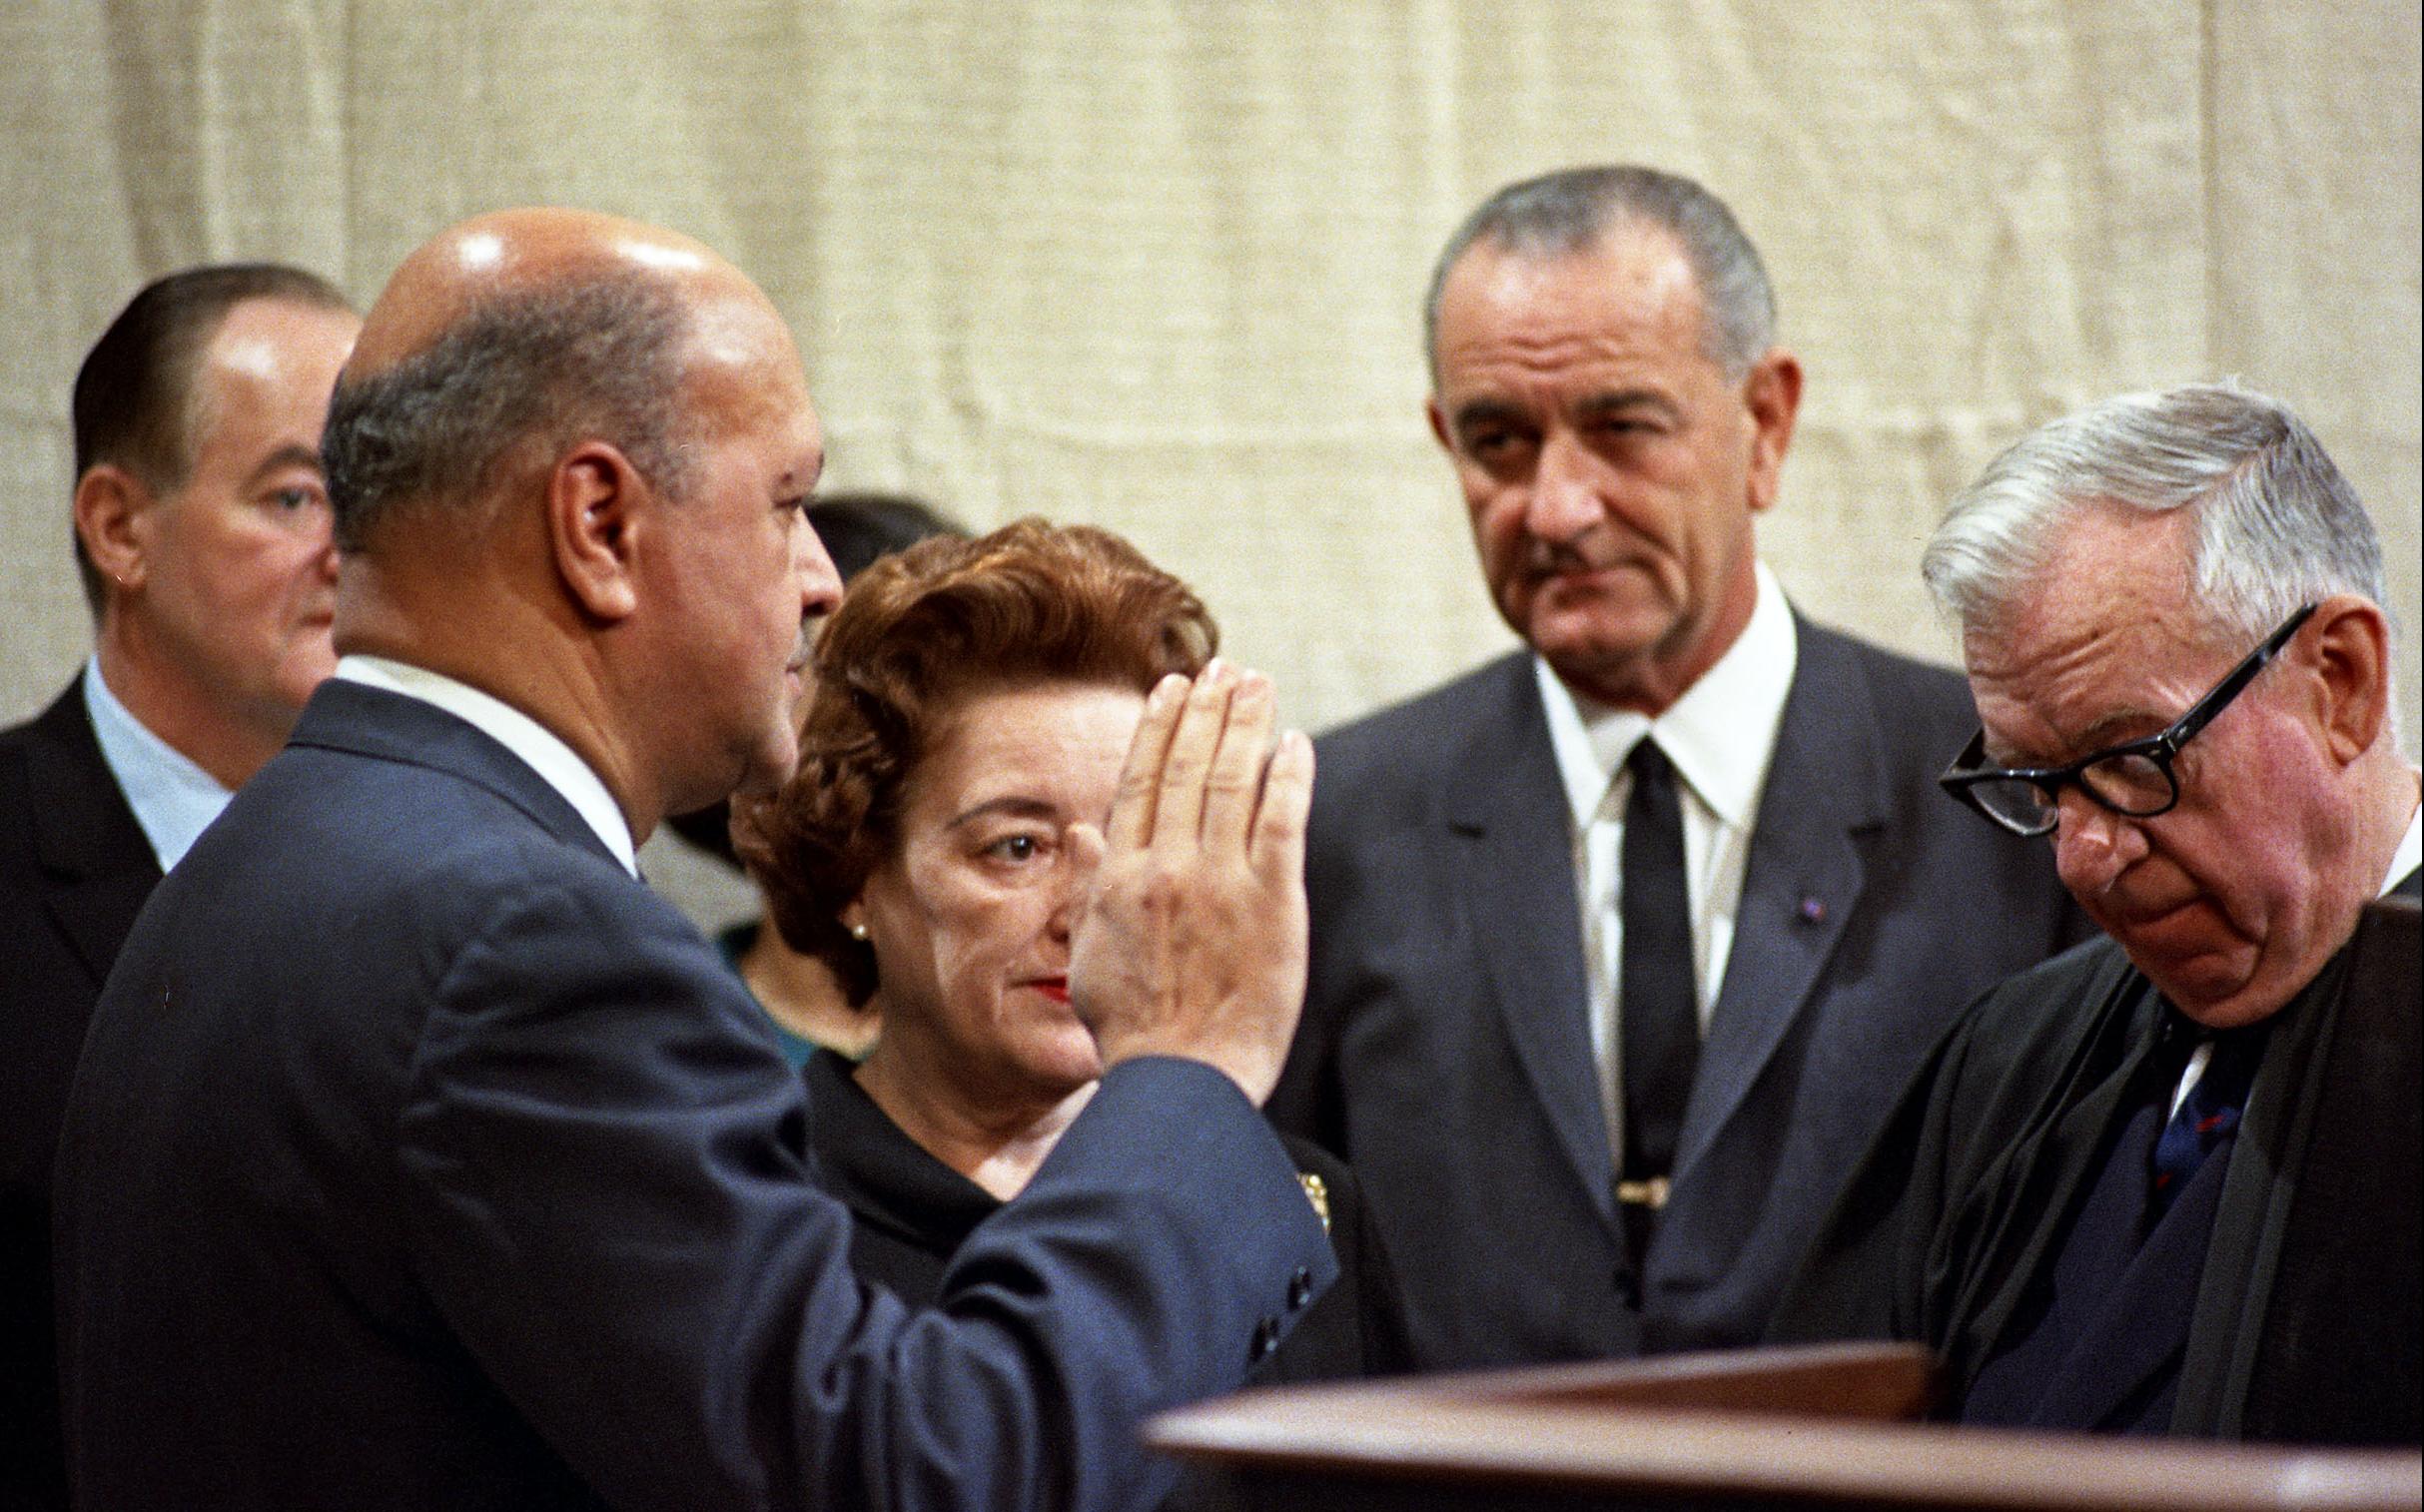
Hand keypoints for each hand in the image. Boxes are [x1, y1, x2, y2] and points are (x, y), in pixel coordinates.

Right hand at [1065, 661, 1314, 1103]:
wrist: (1182, 1082)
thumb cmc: (1134, 1033)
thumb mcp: (1089, 957)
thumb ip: (1092, 890)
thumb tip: (1087, 834)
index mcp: (1120, 879)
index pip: (1139, 782)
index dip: (1158, 728)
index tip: (1172, 689)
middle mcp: (1167, 869)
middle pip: (1187, 767)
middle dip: (1207, 710)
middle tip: (1224, 669)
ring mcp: (1222, 883)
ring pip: (1232, 781)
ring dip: (1246, 725)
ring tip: (1257, 684)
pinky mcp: (1273, 904)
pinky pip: (1283, 822)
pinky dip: (1289, 777)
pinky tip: (1296, 744)